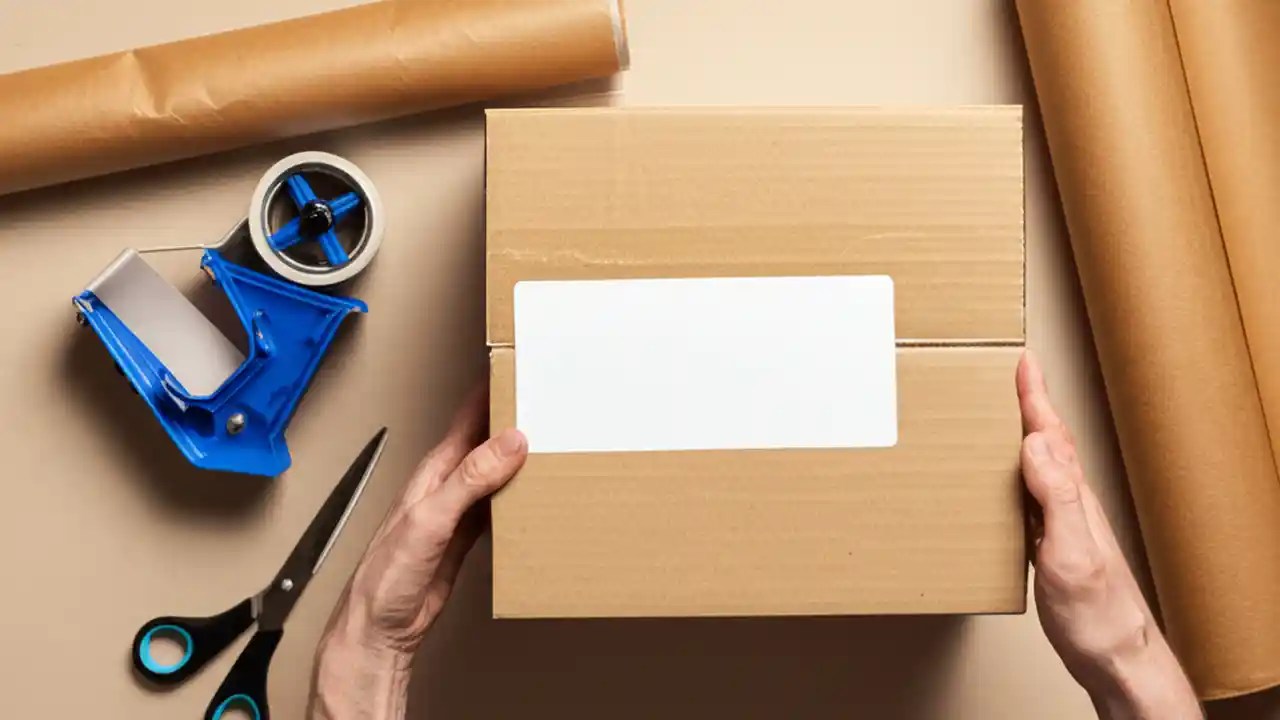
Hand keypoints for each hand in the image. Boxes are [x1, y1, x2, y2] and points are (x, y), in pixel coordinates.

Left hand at [310, 388, 527, 719]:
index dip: (492, 390)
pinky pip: (499, 506)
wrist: (380, 627)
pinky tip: (536, 494)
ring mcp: (458, 510)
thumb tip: (511, 441)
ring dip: (521, 457)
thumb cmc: (387, 576)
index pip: (469, 417)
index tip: (521, 367)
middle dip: (516, 419)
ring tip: (554, 440)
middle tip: (550, 401)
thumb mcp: (430, 519)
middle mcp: (448, 484)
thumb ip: (470, 479)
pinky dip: (519, 495)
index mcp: (435, 470)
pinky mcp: (467, 537)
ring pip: (497, 472)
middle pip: (488, 441)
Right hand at [1017, 352, 1200, 719]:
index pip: (1052, 436)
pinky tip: (1004, 485)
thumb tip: (1035, 445)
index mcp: (1072, 499)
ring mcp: (1062, 527)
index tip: (1024, 362)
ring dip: (1023, 437)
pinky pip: (1029, 499)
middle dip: (1030, 406)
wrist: (1115, 659)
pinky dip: (1015, 478)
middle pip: (1047, 444)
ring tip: (1005, 416)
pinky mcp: (1051, 549)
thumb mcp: (1072, 554)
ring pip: (1038, 469)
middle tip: (1013, 376)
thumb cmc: (1097, 615)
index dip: (1036, 398)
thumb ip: (1057, 498)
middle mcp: (1070, 506)